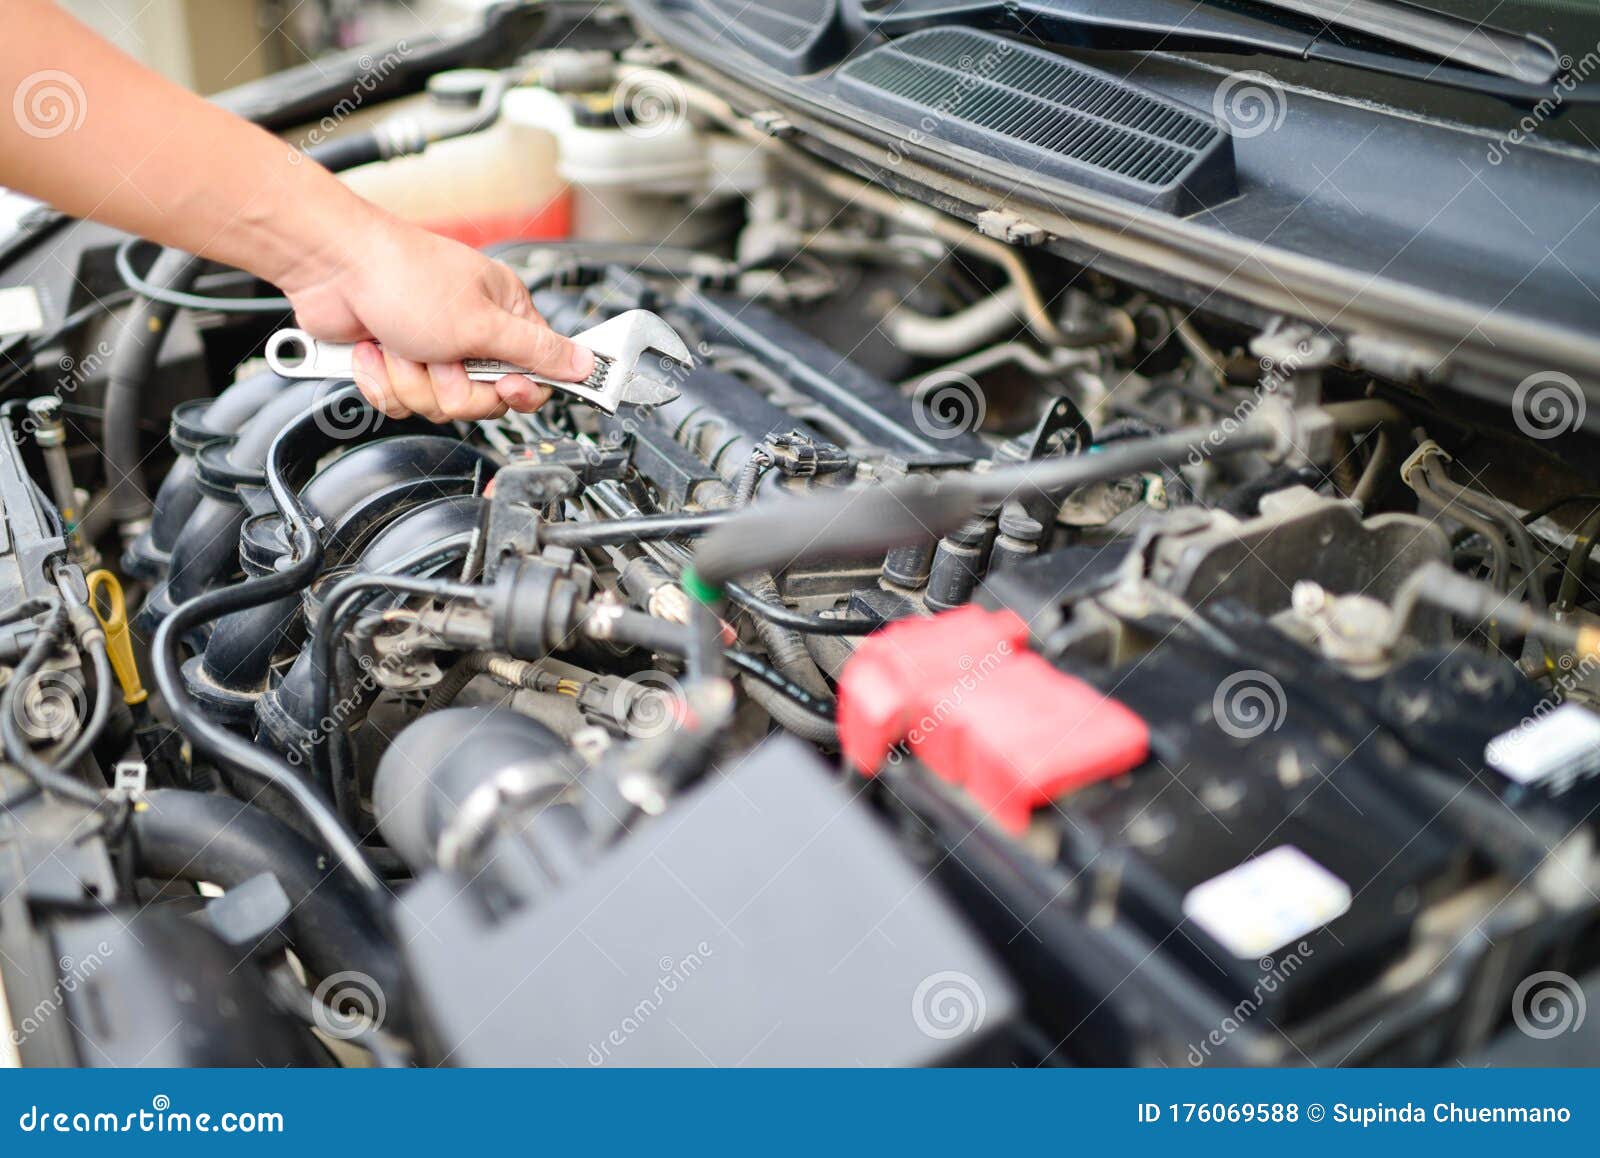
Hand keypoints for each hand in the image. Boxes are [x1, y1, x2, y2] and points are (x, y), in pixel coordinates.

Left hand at [279, 206, 592, 421]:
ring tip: (401, 344)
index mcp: (503, 313)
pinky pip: (401, 400)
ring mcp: (431, 348)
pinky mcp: (396, 361)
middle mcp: (471, 332)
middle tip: (439, 356)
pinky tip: (376, 350)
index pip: (535, 373)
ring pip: (437, 404)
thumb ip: (536, 351)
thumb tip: (583, 362)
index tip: (505, 385)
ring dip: (411, 380)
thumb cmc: (402, 275)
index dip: (520, 390)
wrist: (331, 268)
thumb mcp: (481, 322)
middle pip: (482, 399)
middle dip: (451, 387)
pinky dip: (382, 379)